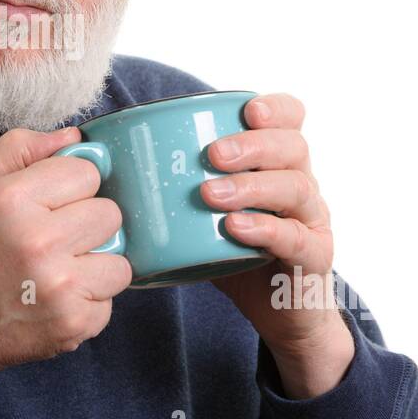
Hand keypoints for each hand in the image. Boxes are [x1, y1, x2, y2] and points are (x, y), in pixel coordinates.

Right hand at [0, 126, 132, 404]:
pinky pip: (110, 302)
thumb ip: (19, 152)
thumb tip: (74, 137)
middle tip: (55, 241)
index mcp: (11, 199)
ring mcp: (59, 286)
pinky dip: (87, 304)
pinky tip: (54, 303)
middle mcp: (38, 240)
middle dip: (86, 225)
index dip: (70, 187)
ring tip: (58, 273)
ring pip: (120, 260)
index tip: (51, 204)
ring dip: (94, 267)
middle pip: (109, 214)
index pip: (86, 172)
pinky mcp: (72, 324)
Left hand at [201, 92, 353, 397]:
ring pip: (295, 187)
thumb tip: (103, 163)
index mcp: (277, 162)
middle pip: (293, 147)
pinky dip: (265, 230)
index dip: (274, 108)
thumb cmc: (235, 252)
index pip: (291, 118)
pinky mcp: (314, 257)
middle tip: (212, 154)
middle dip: (252, 145)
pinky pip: (297, 238)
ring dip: (250, 186)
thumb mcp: (204, 213)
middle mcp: (301, 182)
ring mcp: (312, 219)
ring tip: (211, 195)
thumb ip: (171, 186)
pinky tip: (236, 228)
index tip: (247, 109)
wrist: (280, 310)